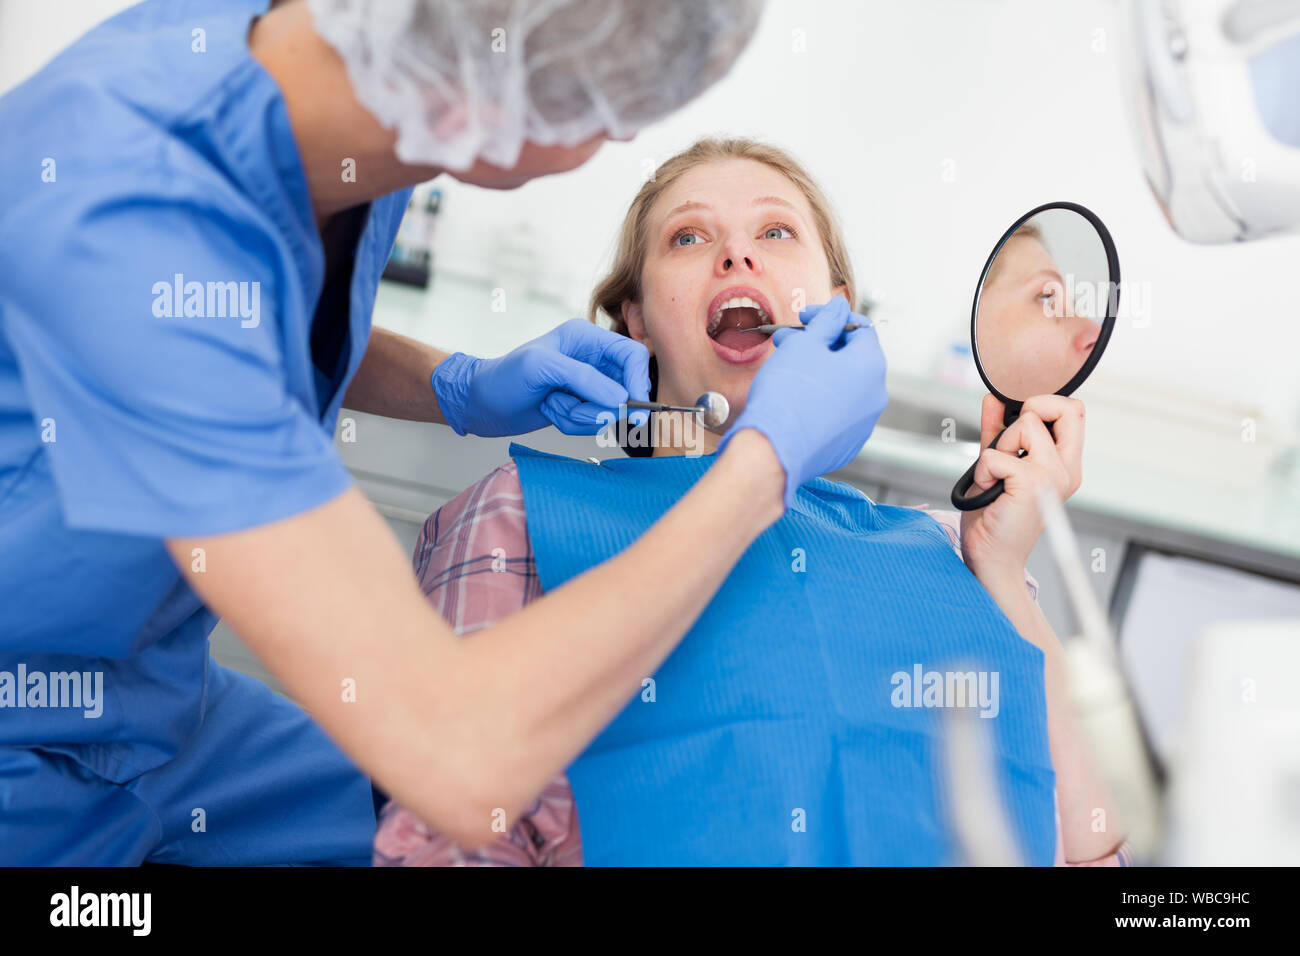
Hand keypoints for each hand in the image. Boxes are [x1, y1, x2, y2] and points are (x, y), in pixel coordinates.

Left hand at [431, 319, 650, 436]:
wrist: (480, 404)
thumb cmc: (503, 378)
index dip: (638, 381)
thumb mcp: (541, 368)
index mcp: (586, 338)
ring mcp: (587, 385)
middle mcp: (592, 359)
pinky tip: (550, 411)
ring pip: (608, 410)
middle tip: (571, 408)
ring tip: (551, 404)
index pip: (633, 356)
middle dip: (599, 406)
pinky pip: (592, 423)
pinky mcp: (580, 405)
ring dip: (579, 416)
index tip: (633, 408)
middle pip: (624, 388)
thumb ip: (584, 379)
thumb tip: (620, 399)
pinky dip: (571, 423)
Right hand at [717, 296, 888, 510]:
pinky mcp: (846, 445)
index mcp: (871, 367)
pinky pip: (836, 413)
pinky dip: (818, 400)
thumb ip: (826, 321)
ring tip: (785, 368)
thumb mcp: (805, 345)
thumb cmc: (788, 396)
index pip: (860, 328)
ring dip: (817, 371)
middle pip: (851, 358)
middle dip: (819, 345)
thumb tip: (839, 308)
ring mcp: (862, 425)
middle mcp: (875, 397)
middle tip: (789, 341)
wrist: (773, 450)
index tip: (806, 317)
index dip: (830, 317)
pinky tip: (793, 398)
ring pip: (842, 386)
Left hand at [959, 393, 1085, 585]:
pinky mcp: (1032, 484)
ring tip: (996, 477)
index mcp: (1065, 465)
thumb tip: (994, 399)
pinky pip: (995, 454)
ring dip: (998, 447)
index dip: (1044, 404)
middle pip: (1066, 407)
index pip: (1074, 411)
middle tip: (1009, 444)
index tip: (1018, 421)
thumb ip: (997, 432)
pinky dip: (983, 469)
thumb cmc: (994, 516)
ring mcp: (1052, 476)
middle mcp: (1067, 469)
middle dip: (1029, 411)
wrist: (992, 558)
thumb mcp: (997, 466)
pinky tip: (989, 490)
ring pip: (1025, 424)